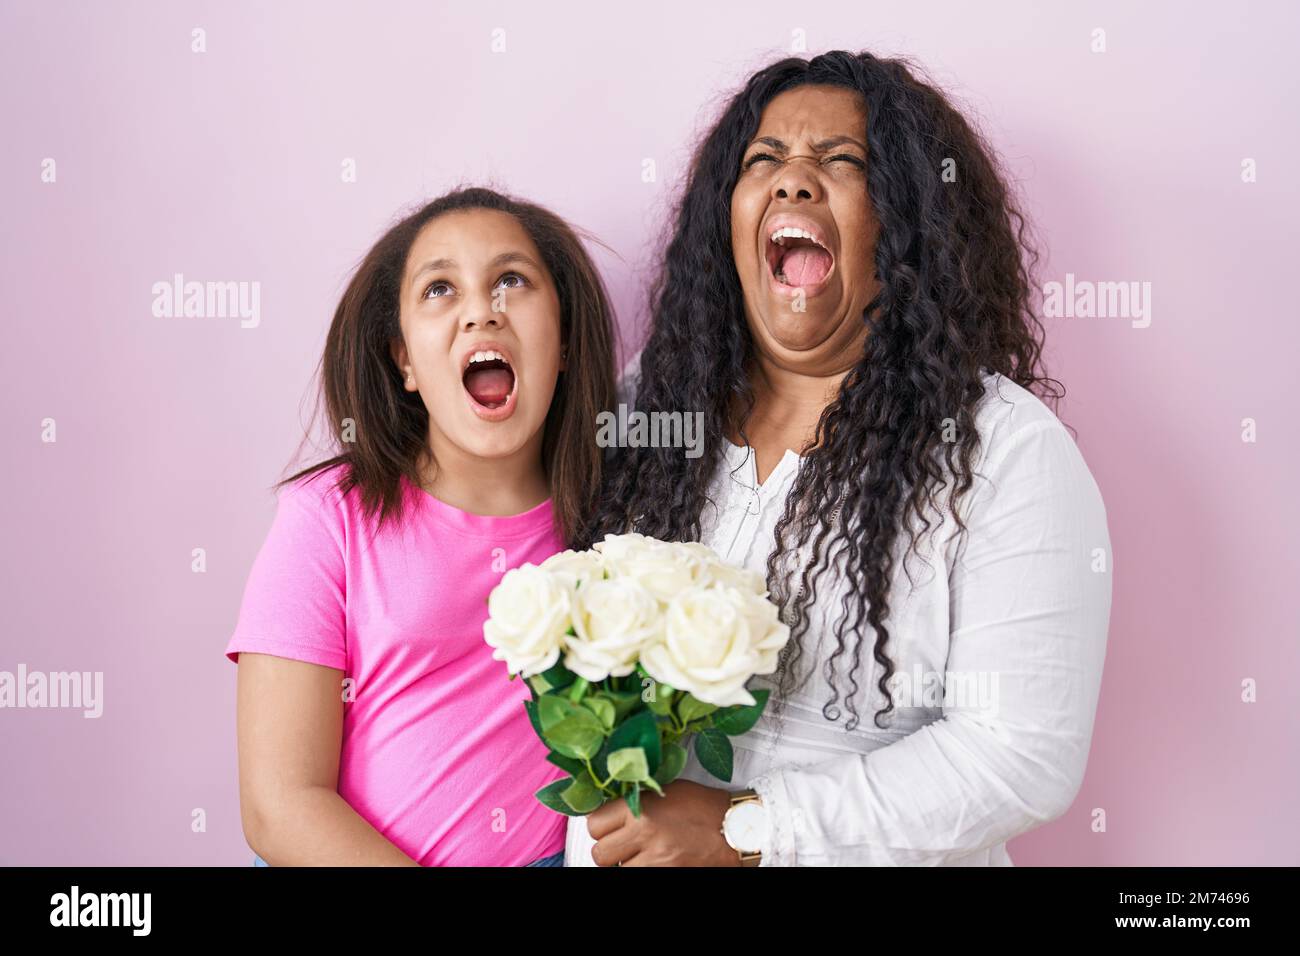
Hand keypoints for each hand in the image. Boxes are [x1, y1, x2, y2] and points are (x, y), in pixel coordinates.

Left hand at [586, 780, 738, 866]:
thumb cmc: (703, 806)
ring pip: (618, 870)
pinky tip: (652, 861)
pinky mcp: (667, 875)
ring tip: (640, 854)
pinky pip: (637, 877)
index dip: (601, 826)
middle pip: (600, 853)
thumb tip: (610, 810)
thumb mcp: (665, 791)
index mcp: (640, 809)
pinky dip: (641, 870)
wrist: (736, 828)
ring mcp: (656, 860)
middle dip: (609, 849)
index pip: (594, 824)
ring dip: (625, 863)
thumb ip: (635, 800)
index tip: (608, 826)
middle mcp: (644, 835)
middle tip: (623, 843)